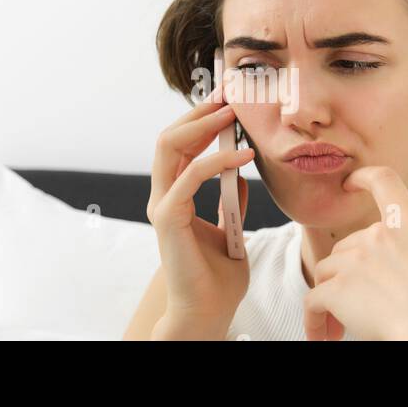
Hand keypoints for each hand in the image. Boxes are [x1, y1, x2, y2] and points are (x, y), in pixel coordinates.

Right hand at [147, 84, 252, 326]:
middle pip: (169, 138)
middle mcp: (164, 197)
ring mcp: (163, 206)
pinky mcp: (169, 218)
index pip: (181, 146)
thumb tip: (241, 176)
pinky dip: (218, 161)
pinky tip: (244, 156)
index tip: (227, 100)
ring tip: (232, 114)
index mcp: (175, 197)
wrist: (209, 311)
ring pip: (170, 147)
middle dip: (199, 112)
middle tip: (228, 95)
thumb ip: (231, 202)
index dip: (202, 120)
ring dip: (202, 125)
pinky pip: (191, 177)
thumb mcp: (232, 229)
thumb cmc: (219, 278)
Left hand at [302, 166, 407, 340]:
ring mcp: (356, 260)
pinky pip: (313, 302)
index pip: (385, 182)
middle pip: (345, 249)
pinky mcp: (338, 289)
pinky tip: (324, 337)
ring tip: (339, 330)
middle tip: (355, 310)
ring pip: (325, 275)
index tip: (349, 181)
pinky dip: (314, 320)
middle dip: (345, 278)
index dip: (363, 178)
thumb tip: (399, 279)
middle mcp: (379, 236)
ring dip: (329, 301)